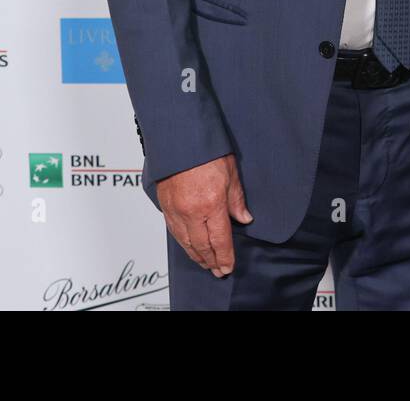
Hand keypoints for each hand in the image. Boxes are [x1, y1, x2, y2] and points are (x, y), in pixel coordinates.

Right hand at [157, 154, 252, 276]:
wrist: (180, 138)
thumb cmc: (206, 150)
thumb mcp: (231, 172)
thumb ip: (237, 199)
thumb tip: (244, 218)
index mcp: (211, 203)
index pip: (220, 240)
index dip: (225, 256)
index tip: (228, 267)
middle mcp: (191, 211)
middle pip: (201, 246)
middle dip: (211, 261)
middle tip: (218, 270)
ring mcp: (175, 210)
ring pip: (186, 242)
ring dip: (196, 255)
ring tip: (205, 263)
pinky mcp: (165, 206)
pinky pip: (174, 232)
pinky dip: (183, 243)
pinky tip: (189, 246)